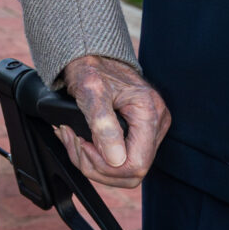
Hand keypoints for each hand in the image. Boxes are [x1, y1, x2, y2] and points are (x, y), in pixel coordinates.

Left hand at [58, 54, 167, 189]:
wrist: (91, 57)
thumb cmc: (92, 68)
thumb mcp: (92, 91)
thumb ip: (104, 124)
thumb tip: (116, 159)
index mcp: (149, 113)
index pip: (137, 164)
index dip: (107, 166)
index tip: (82, 145)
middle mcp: (156, 124)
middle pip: (130, 172)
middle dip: (96, 165)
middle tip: (74, 142)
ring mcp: (150, 130)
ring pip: (123, 170)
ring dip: (92, 162)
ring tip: (72, 139)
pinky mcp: (139, 133)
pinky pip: (120, 159)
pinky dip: (96, 156)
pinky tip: (81, 141)